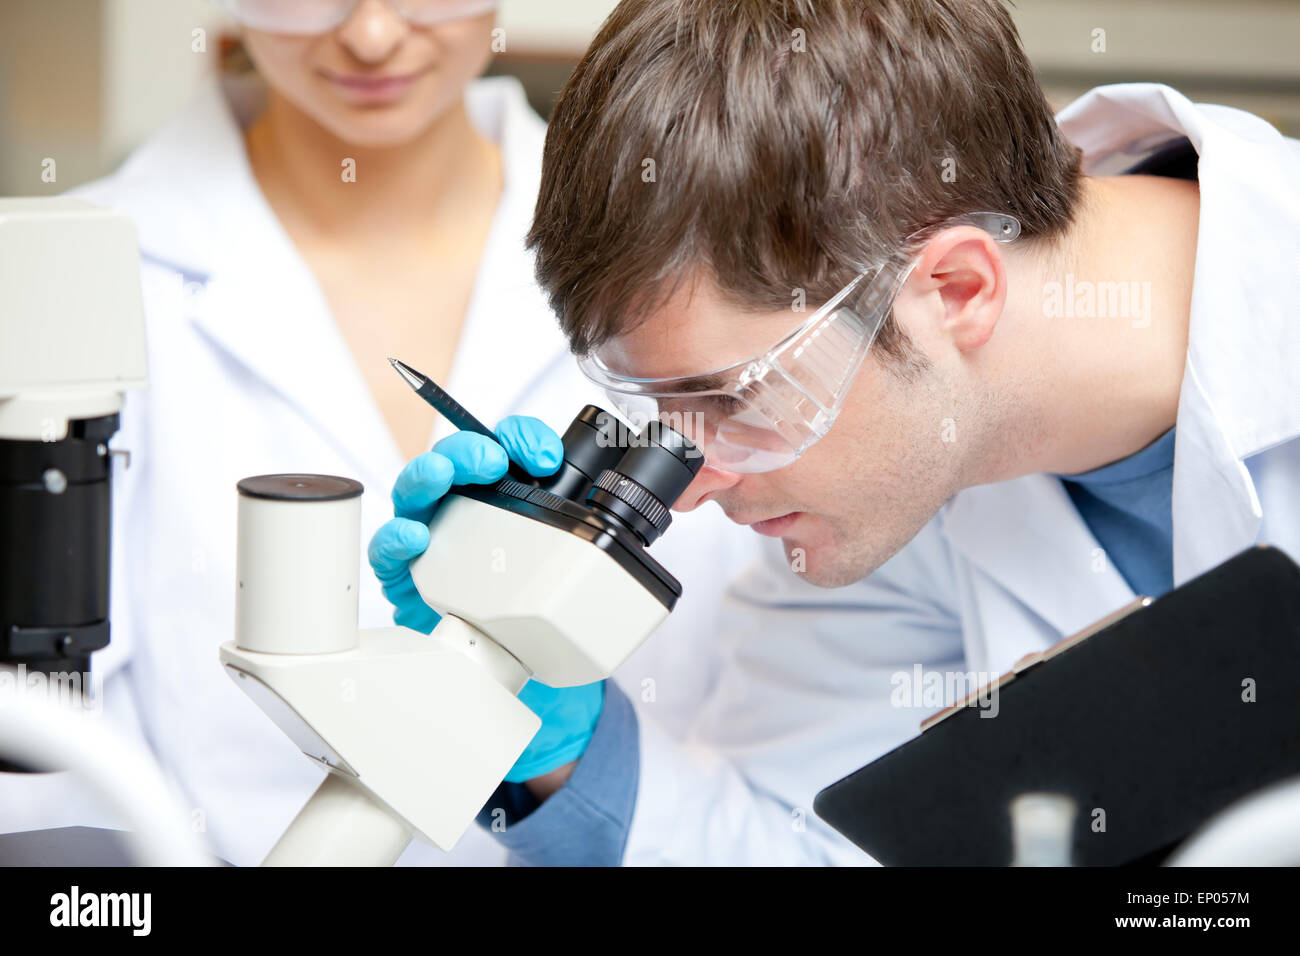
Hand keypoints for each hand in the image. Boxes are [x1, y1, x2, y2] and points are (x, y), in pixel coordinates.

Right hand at [368, 417, 605, 784]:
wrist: (512, 664)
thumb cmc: (533, 602)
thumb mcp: (568, 567)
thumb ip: (591, 544)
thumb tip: (636, 537)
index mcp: (504, 493)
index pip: (507, 447)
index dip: (522, 438)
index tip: (546, 454)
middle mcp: (463, 506)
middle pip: (456, 459)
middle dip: (471, 449)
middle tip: (492, 459)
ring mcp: (431, 535)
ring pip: (416, 490)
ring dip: (428, 475)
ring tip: (444, 475)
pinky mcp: (406, 573)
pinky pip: (388, 550)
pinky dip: (396, 538)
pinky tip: (416, 536)